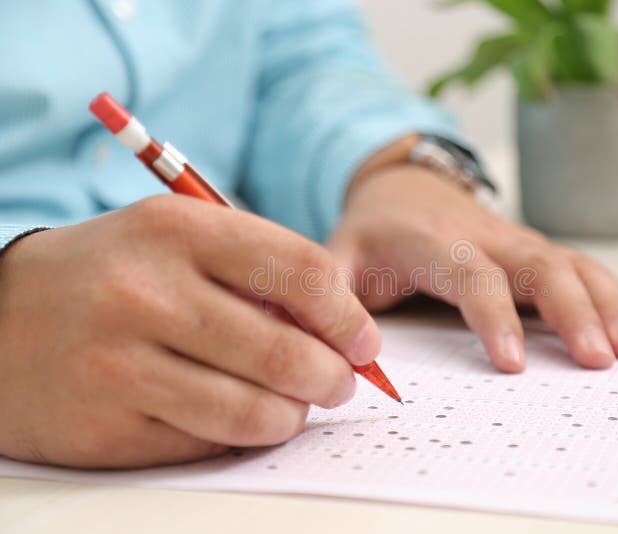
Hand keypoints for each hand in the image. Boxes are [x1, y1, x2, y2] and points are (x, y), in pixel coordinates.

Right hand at [0, 195, 380, 467]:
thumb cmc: (110, 274)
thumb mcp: (176, 240)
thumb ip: (255, 272)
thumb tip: (340, 329)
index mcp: (177, 229)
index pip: (300, 270)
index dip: (349, 314)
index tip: (365, 341)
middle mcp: (147, 291)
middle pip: (286, 350)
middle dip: (334, 376)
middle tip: (340, 383)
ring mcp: (121, 362)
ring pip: (253, 410)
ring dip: (292, 415)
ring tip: (294, 406)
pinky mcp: (105, 424)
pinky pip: (208, 443)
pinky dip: (241, 437)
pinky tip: (238, 419)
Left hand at [328, 164, 617, 372]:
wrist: (402, 188)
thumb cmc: (372, 233)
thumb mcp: (337, 258)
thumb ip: (332, 299)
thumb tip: (348, 358)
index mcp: (433, 242)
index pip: (470, 274)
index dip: (493, 315)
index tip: (514, 364)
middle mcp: (484, 238)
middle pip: (539, 264)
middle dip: (574, 310)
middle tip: (599, 360)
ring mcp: (514, 242)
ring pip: (570, 263)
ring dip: (605, 302)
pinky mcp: (531, 250)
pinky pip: (580, 266)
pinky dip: (612, 293)